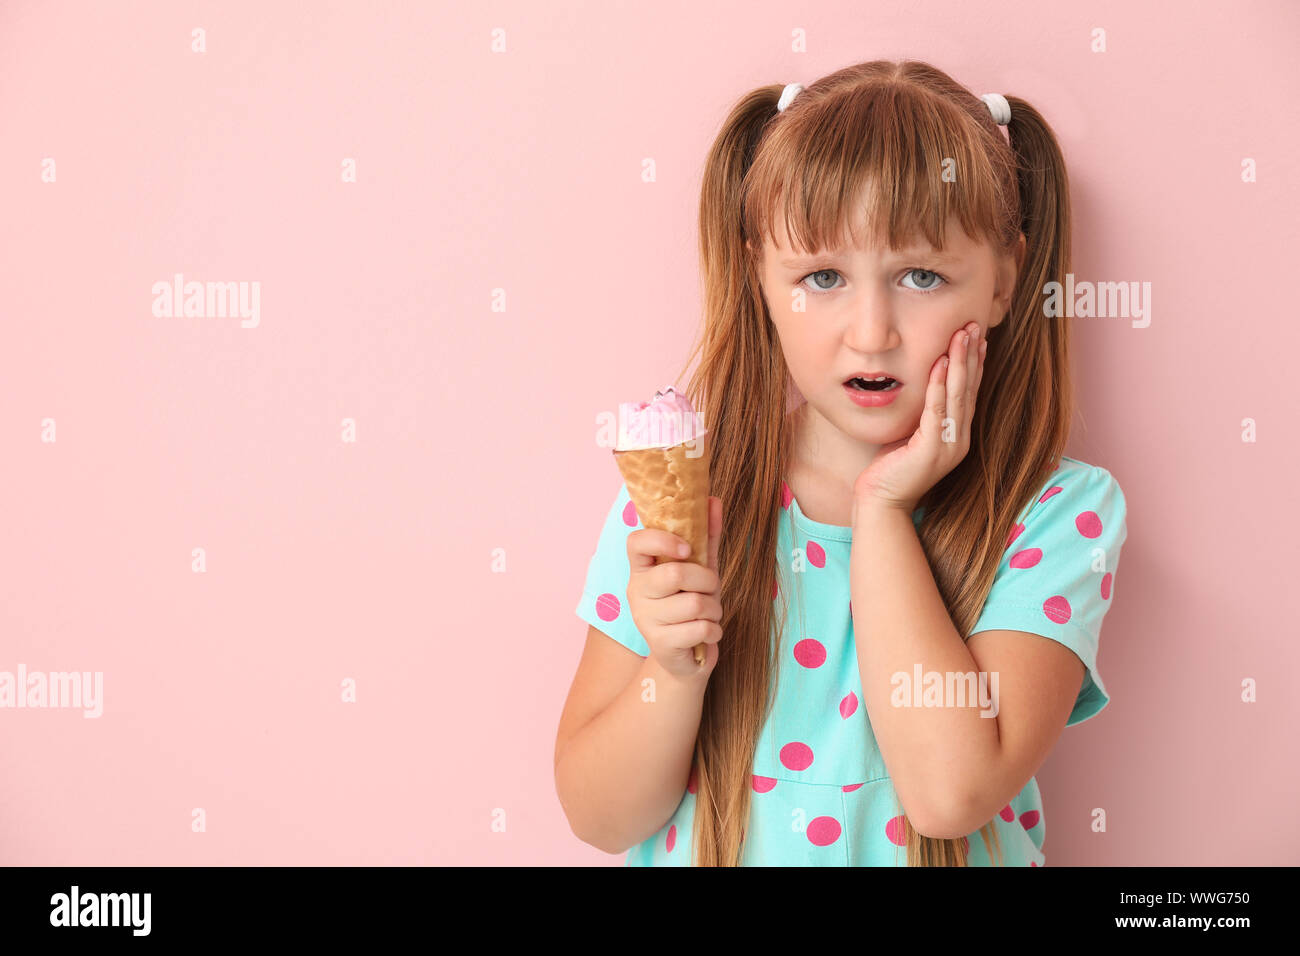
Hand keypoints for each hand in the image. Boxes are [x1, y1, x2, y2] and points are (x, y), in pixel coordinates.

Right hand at [625, 495, 723, 679]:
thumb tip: (713, 499)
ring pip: (694, 603)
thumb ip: (706, 536)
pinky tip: (706, 634)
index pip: (636, 542)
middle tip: (711, 589)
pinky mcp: (659, 643)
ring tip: (709, 614)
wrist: (685, 657)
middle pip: (676, 574)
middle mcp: (637, 591)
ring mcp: (645, 619)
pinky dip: (714, 630)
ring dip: (714, 609)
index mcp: (642, 568)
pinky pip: (700, 627)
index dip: (663, 540)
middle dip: (707, 581)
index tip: (687, 549)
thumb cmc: (691, 605)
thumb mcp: (701, 569)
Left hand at [852, 322, 987, 512]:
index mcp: (956, 436)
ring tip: (963, 335)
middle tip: (976, 326)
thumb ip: (921, 413)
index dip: (974, 365)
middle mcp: (959, 440)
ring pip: (958, 396)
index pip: (969, 393)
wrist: (880, 502)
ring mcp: (948, 447)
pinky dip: (939, 385)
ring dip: (961, 362)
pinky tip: (941, 363)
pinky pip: (937, 411)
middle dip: (973, 356)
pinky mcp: (931, 451)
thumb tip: (921, 384)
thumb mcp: (910, 434)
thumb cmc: (891, 468)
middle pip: (969, 389)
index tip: (978, 338)